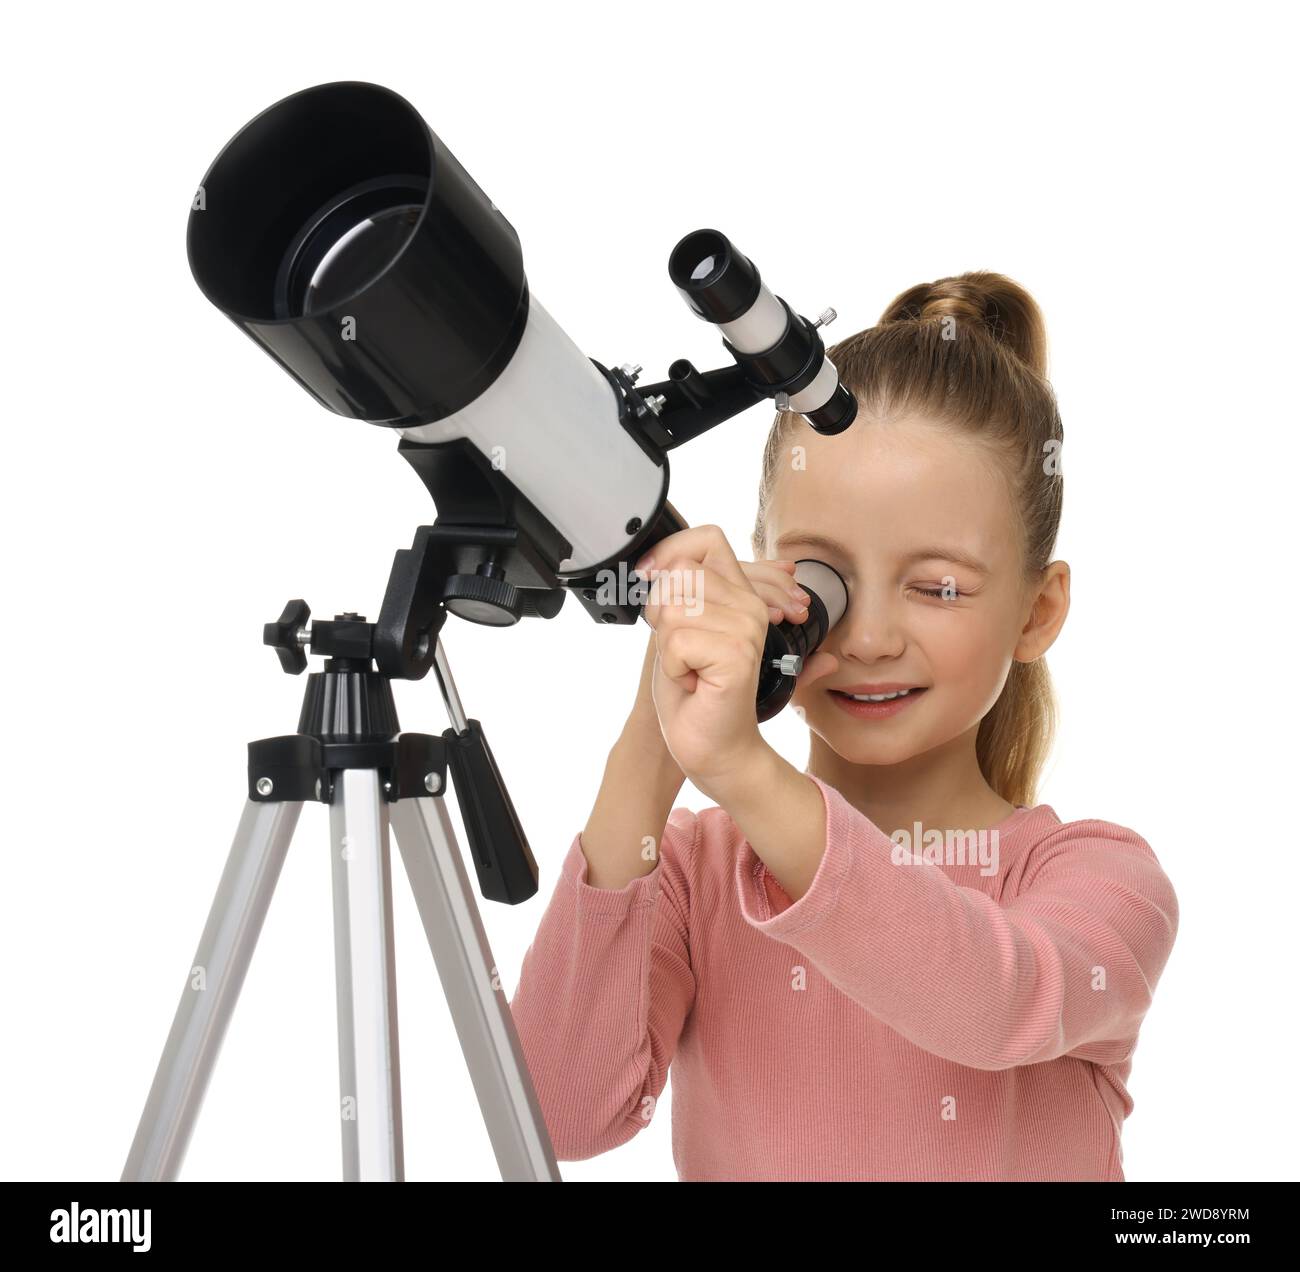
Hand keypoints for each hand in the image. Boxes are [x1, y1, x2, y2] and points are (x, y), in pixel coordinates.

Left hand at [634, 526, 810, 797]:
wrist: (710, 748)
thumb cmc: (692, 694)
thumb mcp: (676, 631)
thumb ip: (676, 593)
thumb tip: (657, 567)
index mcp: (738, 594)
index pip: (705, 538)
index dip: (669, 552)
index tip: (648, 577)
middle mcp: (748, 606)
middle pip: (681, 574)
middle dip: (663, 615)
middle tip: (681, 653)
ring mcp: (748, 628)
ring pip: (675, 609)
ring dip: (668, 647)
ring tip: (690, 670)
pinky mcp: (738, 653)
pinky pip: (678, 640)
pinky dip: (673, 668)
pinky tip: (694, 683)